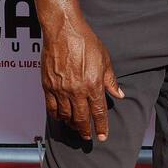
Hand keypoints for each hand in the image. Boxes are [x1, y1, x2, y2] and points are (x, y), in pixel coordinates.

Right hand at [40, 20, 124, 140]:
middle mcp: (77, 90)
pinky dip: (56, 115)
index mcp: (93, 85)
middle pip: (81, 119)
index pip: (98, 113)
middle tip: (88, 136)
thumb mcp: (105, 60)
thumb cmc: (85, 42)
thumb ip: (111, 80)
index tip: (102, 136)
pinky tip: (60, 117)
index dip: (101, 127)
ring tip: (75, 127)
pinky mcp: (48, 85)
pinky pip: (51, 107)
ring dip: (71, 124)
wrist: (63, 30)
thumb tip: (119, 94)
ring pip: (65, 116)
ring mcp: (61, 89)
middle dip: (85, 131)